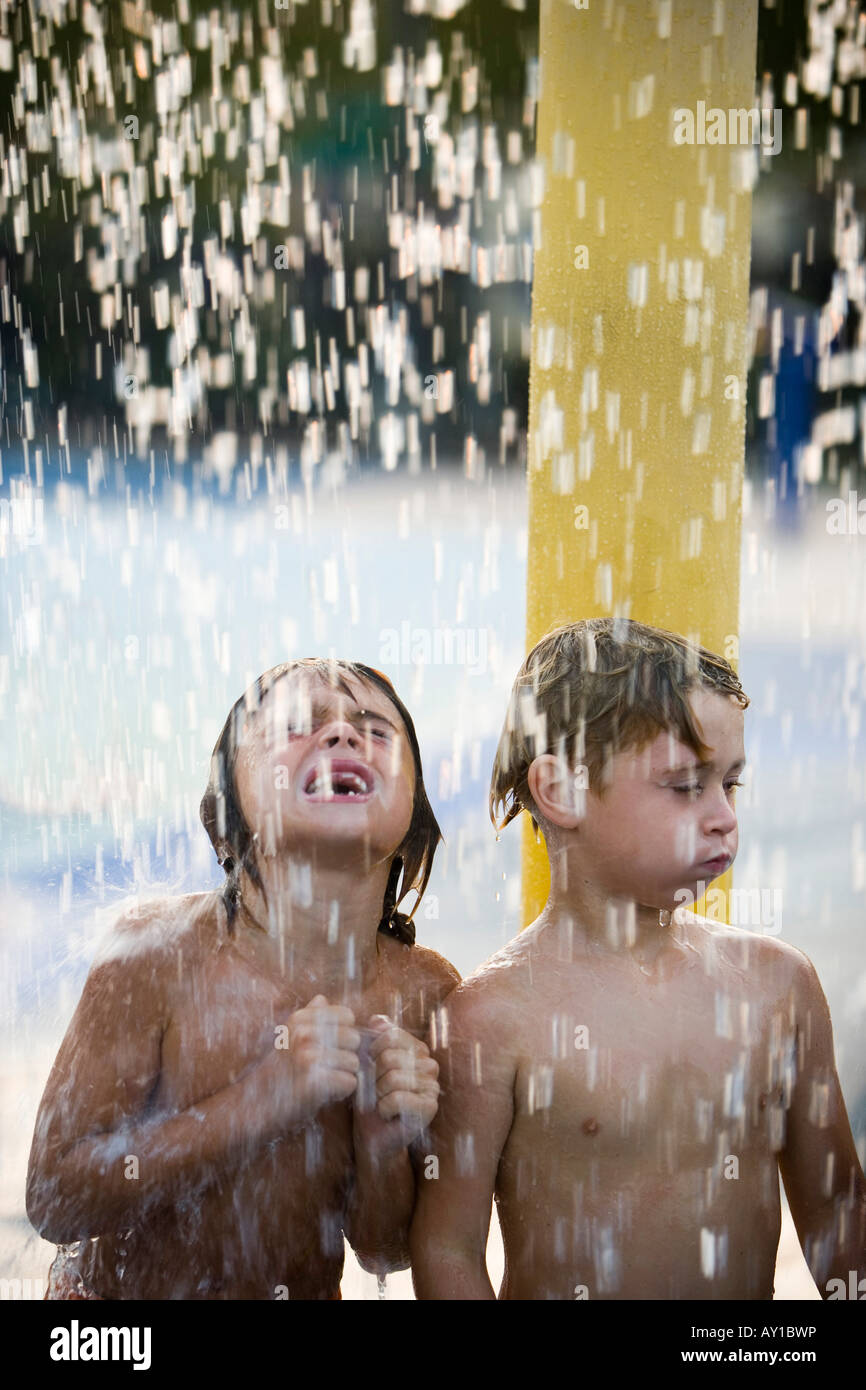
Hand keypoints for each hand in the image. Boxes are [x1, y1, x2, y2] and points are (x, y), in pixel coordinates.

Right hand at [273, 995, 360, 1123]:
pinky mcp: (314, 1082)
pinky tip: (323, 1094)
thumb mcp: (287, 1037)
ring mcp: (308, 1057)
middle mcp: (304, 1033)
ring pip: (354, 1063)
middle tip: (324, 1068)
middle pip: (354, 1039)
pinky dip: (341, 1092)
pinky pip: (349, 1083)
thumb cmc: (277, 1072)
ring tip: (322, 1082)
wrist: (253, 1105)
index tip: (328, 1047)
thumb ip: (308, 1017)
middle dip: (345, 1056)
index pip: (347, 1015)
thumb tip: (322, 999)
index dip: (343, 1033)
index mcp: (300, 1019)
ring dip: (343, 1076)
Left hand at [353, 1016, 439, 1158]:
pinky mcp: (430, 1107)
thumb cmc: (369, 1095)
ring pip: (392, 1078)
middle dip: (373, 1076)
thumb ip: (372, 1038)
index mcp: (416, 1047)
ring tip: (381, 1102)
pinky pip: (397, 1099)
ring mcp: (433, 1085)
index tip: (370, 1067)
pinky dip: (384, 1108)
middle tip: (375, 1090)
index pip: (391, 1035)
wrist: (372, 1133)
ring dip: (377, 1094)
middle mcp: (429, 1063)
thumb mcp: (366, 1063)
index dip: (372, 1052)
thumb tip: (376, 1019)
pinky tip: (388, 1114)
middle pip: (390, 1057)